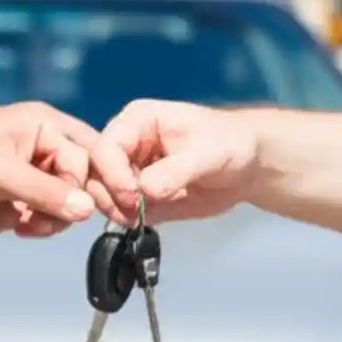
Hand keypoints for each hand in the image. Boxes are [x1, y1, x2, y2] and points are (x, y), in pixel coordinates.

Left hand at [0, 102, 97, 236]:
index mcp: (41, 124)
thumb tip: (85, 208)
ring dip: (55, 219)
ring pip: (70, 203)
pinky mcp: (19, 202)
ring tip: (27, 223)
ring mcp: (31, 176)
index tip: (114, 206)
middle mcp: (41, 147)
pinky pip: (49, 218)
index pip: (89, 153)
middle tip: (65, 220)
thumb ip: (45, 191)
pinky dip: (40, 227)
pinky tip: (17, 226)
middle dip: (78, 202)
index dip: (101, 180)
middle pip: (86, 178)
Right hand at [86, 99, 258, 225]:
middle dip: (109, 195)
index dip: (112, 174)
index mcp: (137, 121)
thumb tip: (146, 190)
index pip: (105, 147)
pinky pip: (121, 212)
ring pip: (102, 195)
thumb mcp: (207, 152)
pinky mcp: (139, 197)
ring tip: (142, 217)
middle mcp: (127, 145)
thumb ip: (176, 170)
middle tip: (135, 212)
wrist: (247, 167)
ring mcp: (130, 172)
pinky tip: (146, 220)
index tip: (132, 196)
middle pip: (94, 173)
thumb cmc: (230, 143)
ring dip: (117, 210)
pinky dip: (129, 220)